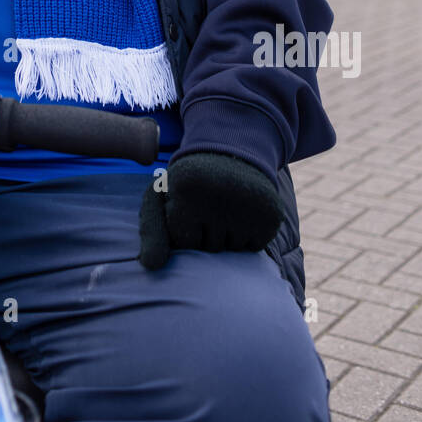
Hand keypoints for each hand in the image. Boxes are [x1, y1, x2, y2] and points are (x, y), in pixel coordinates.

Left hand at [138, 152, 284, 270]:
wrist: (230, 155)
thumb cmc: (189, 183)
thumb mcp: (162, 197)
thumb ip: (151, 231)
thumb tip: (150, 266)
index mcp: (186, 186)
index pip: (183, 243)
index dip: (184, 231)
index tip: (187, 208)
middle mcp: (220, 192)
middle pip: (209, 249)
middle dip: (206, 236)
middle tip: (209, 207)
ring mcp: (249, 204)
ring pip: (232, 251)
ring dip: (226, 238)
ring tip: (224, 209)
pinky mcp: (271, 215)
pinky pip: (254, 248)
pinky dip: (247, 237)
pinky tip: (242, 214)